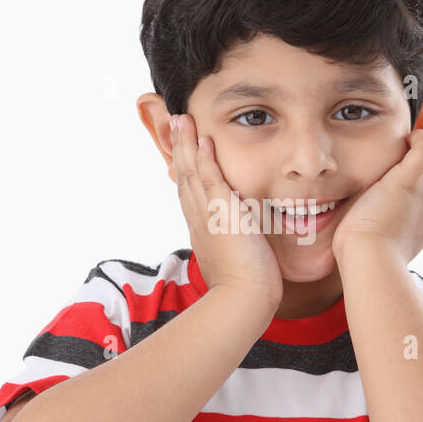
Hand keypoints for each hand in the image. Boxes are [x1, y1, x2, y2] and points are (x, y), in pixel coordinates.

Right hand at [170, 113, 283, 306]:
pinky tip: (204, 138)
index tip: (184, 152)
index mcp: (203, 232)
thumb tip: (247, 245)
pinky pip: (210, 178)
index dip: (186, 171)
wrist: (242, 301)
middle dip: (180, 150)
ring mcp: (207, 216)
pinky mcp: (221, 213)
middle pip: (184, 178)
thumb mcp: (238, 263)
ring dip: (187, 145)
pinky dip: (205, 157)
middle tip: (175, 125)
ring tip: (181, 121)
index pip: (190, 195)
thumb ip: (239, 248)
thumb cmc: (246, 291)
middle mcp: (199, 221)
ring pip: (192, 173)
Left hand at [331, 129, 422, 263]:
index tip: (414, 165)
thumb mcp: (391, 242)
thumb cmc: (369, 256)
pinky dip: (419, 137)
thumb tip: (377, 222)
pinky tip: (401, 142)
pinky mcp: (409, 181)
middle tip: (410, 148)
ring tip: (407, 143)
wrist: (370, 261)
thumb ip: (392, 228)